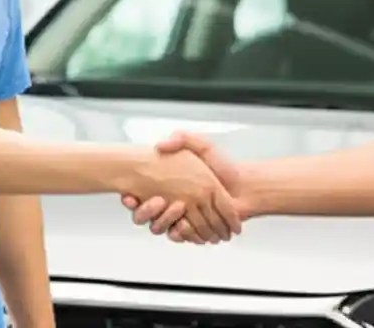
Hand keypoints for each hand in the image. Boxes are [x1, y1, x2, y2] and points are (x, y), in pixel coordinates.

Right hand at [126, 146, 240, 243]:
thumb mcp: (202, 146)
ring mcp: (181, 218)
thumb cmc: (225, 167)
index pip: (140, 194)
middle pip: (144, 214)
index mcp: (170, 184)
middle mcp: (171, 202)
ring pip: (158, 227)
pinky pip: (178, 235)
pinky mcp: (192, 230)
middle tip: (151, 201)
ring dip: (162, 220)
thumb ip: (182, 139)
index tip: (128, 196)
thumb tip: (160, 144)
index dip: (130, 198)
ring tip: (174, 209)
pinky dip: (179, 232)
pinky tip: (182, 225)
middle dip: (143, 211)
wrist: (245, 187)